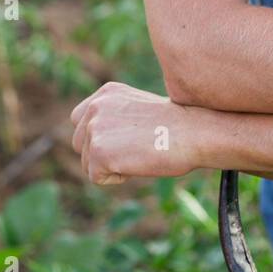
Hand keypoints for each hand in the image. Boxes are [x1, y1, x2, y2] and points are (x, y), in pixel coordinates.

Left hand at [69, 81, 204, 184]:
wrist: (193, 132)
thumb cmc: (178, 125)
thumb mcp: (139, 109)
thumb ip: (115, 117)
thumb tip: (100, 141)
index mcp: (105, 93)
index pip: (79, 120)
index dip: (98, 136)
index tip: (122, 141)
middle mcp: (95, 107)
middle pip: (79, 143)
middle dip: (101, 154)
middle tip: (135, 150)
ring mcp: (94, 129)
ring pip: (87, 163)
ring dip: (110, 166)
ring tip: (139, 153)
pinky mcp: (98, 152)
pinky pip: (97, 177)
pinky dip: (117, 178)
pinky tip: (138, 163)